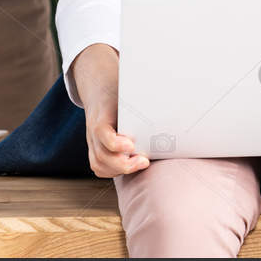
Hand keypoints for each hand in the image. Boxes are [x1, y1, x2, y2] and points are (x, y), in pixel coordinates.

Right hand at [70, 44, 148, 178]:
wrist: (99, 90)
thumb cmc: (118, 91)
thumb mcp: (127, 89)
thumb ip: (143, 96)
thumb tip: (168, 96)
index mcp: (101, 115)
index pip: (101, 133)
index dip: (116, 143)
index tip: (132, 145)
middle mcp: (93, 132)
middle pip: (101, 156)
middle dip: (123, 163)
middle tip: (144, 161)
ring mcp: (92, 143)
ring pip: (99, 165)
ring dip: (120, 170)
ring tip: (141, 163)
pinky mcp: (95, 149)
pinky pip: (100, 168)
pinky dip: (114, 171)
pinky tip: (131, 166)